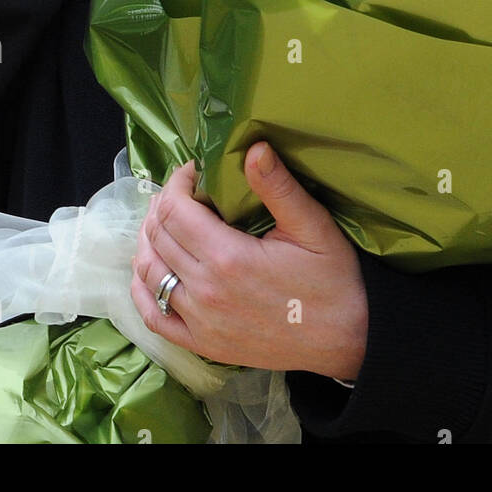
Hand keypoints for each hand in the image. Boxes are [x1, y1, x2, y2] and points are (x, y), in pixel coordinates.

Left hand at [131, 144, 367, 379]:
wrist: (348, 338)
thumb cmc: (333, 279)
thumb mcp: (313, 226)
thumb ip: (278, 187)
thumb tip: (254, 147)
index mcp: (228, 257)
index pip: (175, 209)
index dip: (177, 182)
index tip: (193, 170)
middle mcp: (205, 291)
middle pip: (158, 235)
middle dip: (163, 204)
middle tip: (183, 190)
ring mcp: (200, 322)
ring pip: (149, 272)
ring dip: (149, 240)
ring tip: (166, 220)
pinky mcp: (203, 344)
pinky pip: (155, 316)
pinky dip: (143, 289)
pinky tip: (151, 269)